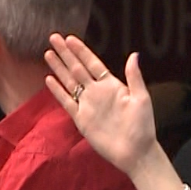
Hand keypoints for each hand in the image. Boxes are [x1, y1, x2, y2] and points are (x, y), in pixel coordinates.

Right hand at [45, 37, 183, 189]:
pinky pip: (66, 101)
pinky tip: (49, 79)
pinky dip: (58, 91)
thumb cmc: (143, 126)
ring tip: (48, 54)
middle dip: (65, 54)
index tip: (70, 38)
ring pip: (69, 82)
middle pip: (77, 68)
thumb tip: (134, 55)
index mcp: (111, 85)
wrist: (135, 152)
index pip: (93, 63)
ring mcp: (87, 105)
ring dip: (59, 68)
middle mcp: (97, 92)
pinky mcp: (81, 119)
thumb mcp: (141, 99)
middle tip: (53, 38)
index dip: (81, 51)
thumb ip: (134, 77)